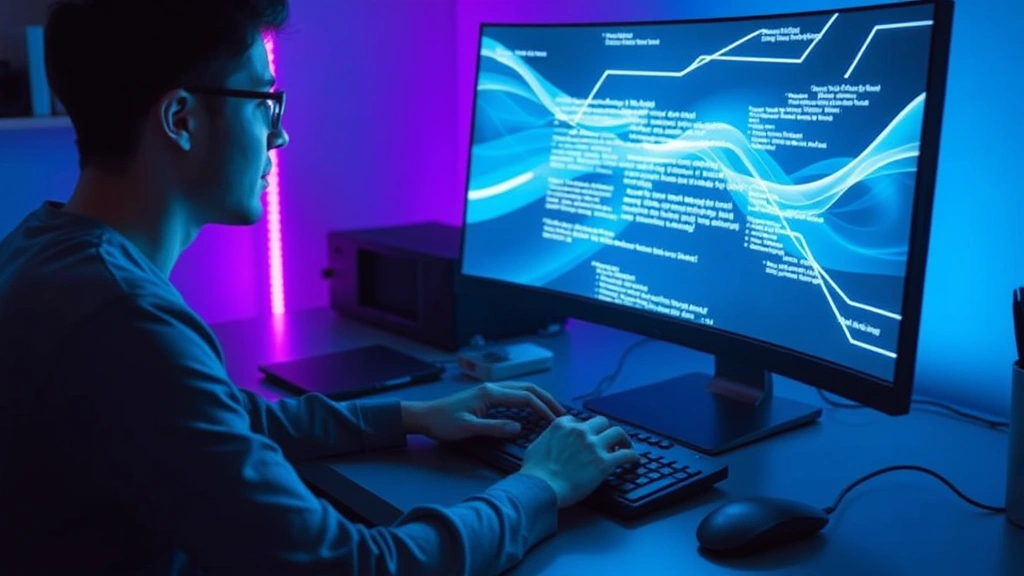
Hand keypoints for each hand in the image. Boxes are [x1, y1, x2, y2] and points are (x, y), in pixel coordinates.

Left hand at [401, 381, 565, 441]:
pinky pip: (515, 395)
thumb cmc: (443, 422)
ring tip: (553, 411)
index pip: (525, 398)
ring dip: (540, 398)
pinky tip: (533, 410)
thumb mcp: (468, 428)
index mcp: (490, 393)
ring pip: (522, 390)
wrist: (425, 416)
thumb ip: (494, 428)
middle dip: (548, 400)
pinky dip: (529, 400)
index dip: (543, 409)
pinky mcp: (487, 396)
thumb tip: (519, 428)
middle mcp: (492, 388)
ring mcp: (490, 391)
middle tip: (562, 414)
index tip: (555, 421)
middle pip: (528, 389)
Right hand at [519, 415, 638, 507]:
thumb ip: (548, 438)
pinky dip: (633, 456)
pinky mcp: (604, 463)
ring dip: (623, 439)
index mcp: (563, 425)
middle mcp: (580, 431)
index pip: (580, 421)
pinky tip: (635, 460)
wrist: (540, 487)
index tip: (588, 437)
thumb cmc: (534, 472)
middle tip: (609, 439)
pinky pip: (626, 454)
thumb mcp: (536, 446)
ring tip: (626, 446)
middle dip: (605, 430)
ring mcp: (593, 446)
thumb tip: (551, 441)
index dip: (586, 430)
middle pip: (601, 422)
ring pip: (617, 432)